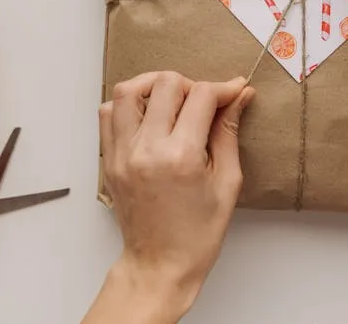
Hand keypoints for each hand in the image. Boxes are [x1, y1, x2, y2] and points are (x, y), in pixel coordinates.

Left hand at [95, 72, 254, 321]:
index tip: (235, 91)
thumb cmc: (198, 234)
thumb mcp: (227, 182)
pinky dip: (128, 104)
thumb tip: (239, 96)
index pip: (201, 96)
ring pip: (128, 90)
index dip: (223, 88)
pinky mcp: (109, 159)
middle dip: (191, 84)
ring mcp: (122, 153)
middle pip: (165, 84)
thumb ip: (228, 133)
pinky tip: (148, 115)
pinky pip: (108, 113)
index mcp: (180, 157)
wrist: (160, 264)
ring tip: (172, 100)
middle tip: (204, 102)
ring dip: (154, 85)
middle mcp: (146, 149)